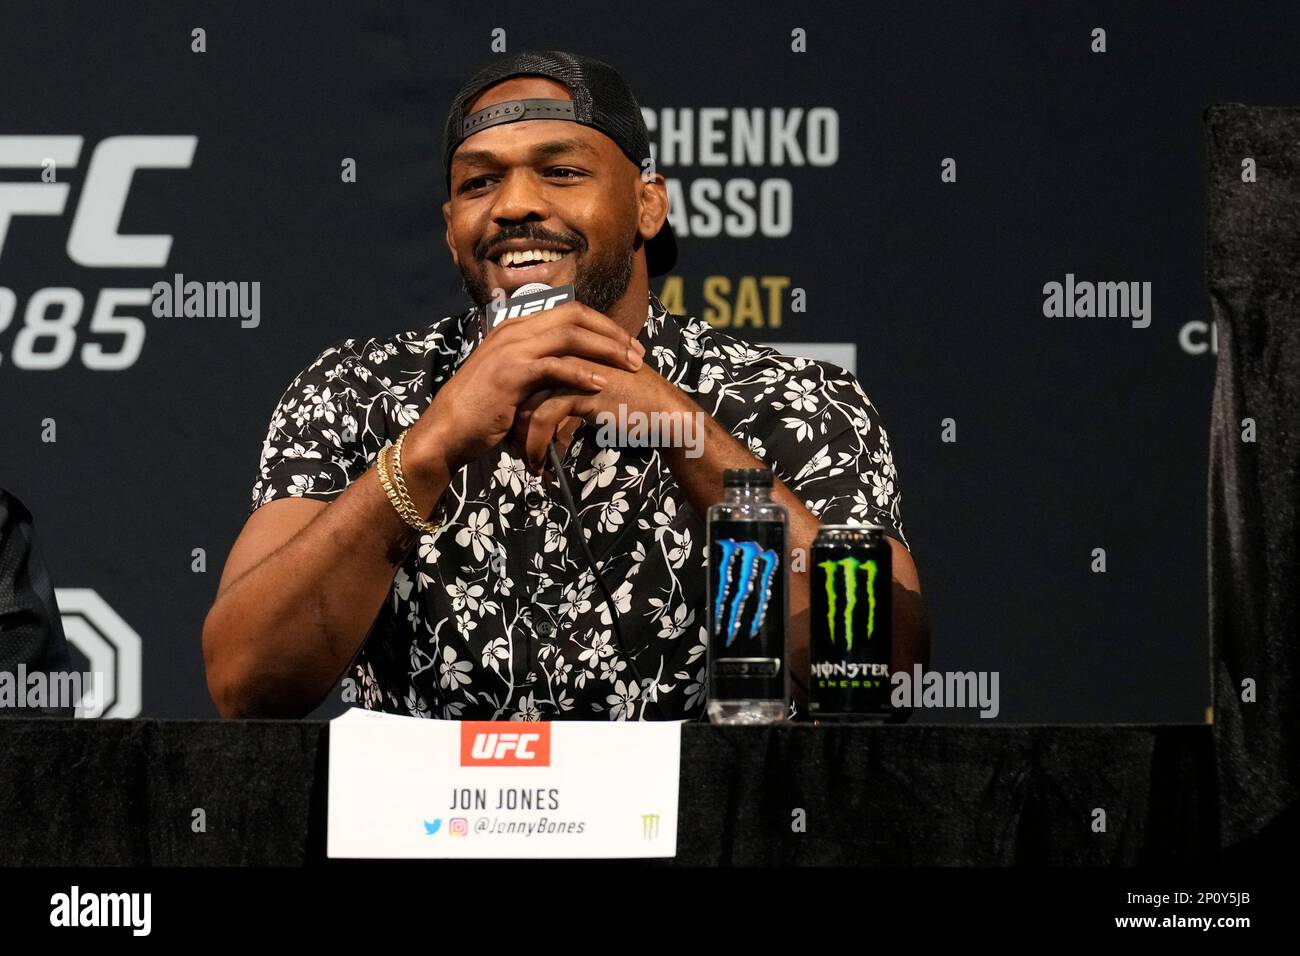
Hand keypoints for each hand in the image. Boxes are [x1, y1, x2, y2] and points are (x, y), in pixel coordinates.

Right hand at [410, 302, 645, 472]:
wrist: (447, 431)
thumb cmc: (483, 410)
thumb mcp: (514, 380)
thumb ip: (540, 368)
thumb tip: (574, 370)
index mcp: (516, 327)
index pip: (570, 311)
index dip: (603, 325)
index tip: (628, 344)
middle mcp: (515, 331)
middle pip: (576, 316)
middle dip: (612, 333)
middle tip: (638, 354)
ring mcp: (511, 349)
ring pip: (570, 336)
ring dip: (606, 350)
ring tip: (629, 366)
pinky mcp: (511, 374)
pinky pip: (555, 367)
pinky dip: (582, 374)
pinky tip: (601, 385)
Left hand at [509, 362, 685, 473]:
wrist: (663, 413)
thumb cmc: (631, 404)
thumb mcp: (592, 389)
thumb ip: (567, 388)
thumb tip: (542, 408)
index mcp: (566, 349)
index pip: (524, 374)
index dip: (515, 405)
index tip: (513, 434)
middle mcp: (566, 353)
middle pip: (520, 388)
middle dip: (512, 423)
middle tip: (512, 450)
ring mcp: (572, 370)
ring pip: (526, 403)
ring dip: (521, 438)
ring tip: (526, 462)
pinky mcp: (580, 391)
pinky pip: (543, 417)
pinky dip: (536, 444)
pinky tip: (540, 463)